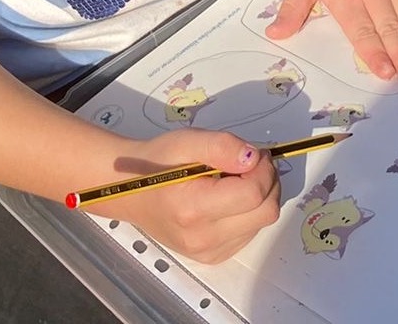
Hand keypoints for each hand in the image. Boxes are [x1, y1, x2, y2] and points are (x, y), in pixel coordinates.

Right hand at [92, 129, 280, 263]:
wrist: (130, 191)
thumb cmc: (157, 163)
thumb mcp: (187, 141)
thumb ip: (223, 146)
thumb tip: (254, 158)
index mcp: (193, 209)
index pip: (253, 193)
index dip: (263, 168)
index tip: (253, 154)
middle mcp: (202, 238)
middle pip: (265, 212)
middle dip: (267, 182)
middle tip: (250, 164)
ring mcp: (208, 252)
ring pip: (261, 223)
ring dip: (259, 197)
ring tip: (234, 180)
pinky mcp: (213, 256)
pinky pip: (249, 233)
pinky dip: (249, 213)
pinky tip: (229, 199)